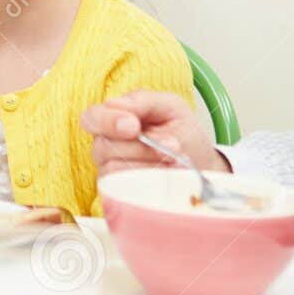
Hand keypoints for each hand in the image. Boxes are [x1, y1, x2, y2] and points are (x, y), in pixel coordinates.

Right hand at [81, 90, 229, 176]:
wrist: (201, 164)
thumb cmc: (181, 132)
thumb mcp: (170, 107)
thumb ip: (142, 100)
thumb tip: (115, 104)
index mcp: (112, 119)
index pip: (91, 118)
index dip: (108, 122)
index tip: (133, 126)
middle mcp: (107, 146)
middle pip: (103, 147)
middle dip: (139, 147)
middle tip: (170, 144)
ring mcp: (113, 172)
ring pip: (117, 170)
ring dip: (152, 163)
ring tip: (178, 156)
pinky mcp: (122, 194)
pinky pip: (129, 190)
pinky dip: (154, 180)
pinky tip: (171, 172)